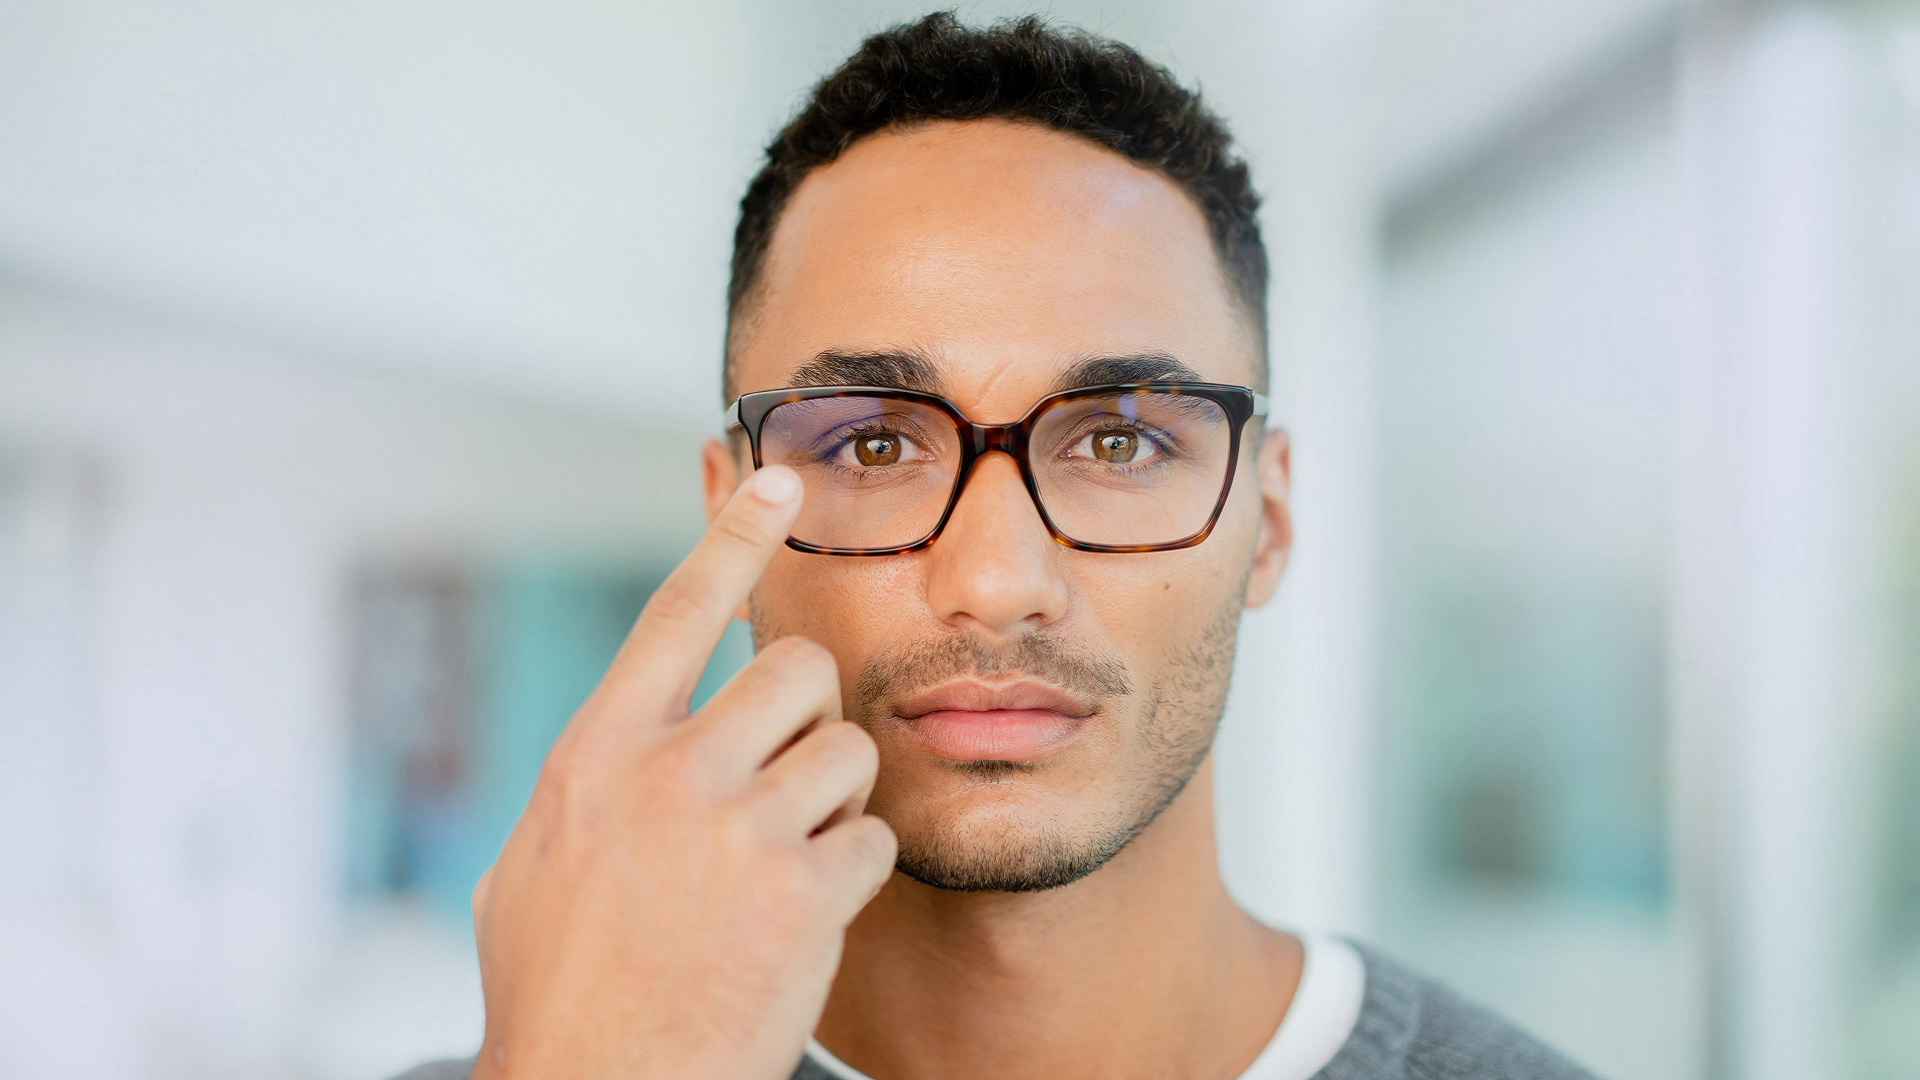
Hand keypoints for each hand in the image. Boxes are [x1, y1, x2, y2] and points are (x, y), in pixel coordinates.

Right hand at [469, 465, 895, 1079]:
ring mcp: (738, 832)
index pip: (677, 610)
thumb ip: (593, 784)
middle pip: (796, 668)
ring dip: (834, 800)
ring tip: (786, 860)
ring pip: (849, 750)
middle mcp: (666, 775)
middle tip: (785, 775)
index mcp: (595, 756)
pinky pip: (874, 839)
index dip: (733, 534)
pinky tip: (806, 917)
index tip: (778, 478)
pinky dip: (855, 875)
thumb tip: (631, 730)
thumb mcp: (535, 867)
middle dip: (807, 714)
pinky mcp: (803, 894)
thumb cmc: (563, 992)